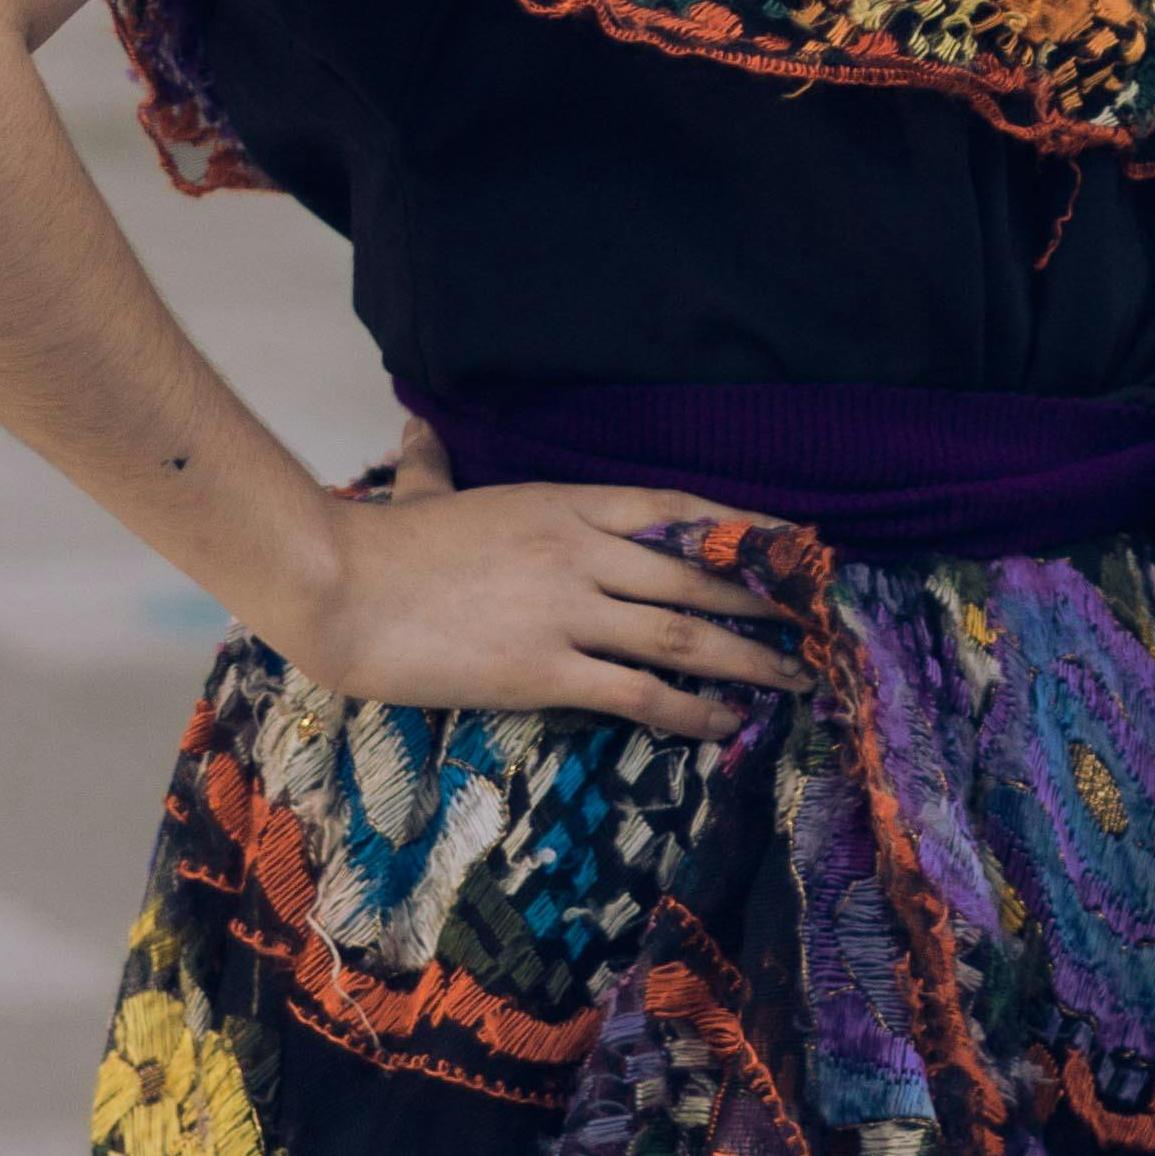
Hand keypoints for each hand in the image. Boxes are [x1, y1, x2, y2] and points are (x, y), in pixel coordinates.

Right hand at [295, 425, 804, 737]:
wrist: (336, 586)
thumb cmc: (377, 544)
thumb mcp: (424, 492)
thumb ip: (434, 465)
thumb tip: (417, 430)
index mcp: (564, 504)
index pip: (680, 512)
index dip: (746, 533)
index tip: (796, 547)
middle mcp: (582, 552)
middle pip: (700, 578)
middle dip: (767, 605)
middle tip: (818, 626)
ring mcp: (568, 610)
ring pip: (686, 636)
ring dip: (751, 660)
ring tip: (797, 680)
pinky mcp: (546, 669)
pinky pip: (639, 693)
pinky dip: (691, 712)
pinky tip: (724, 725)